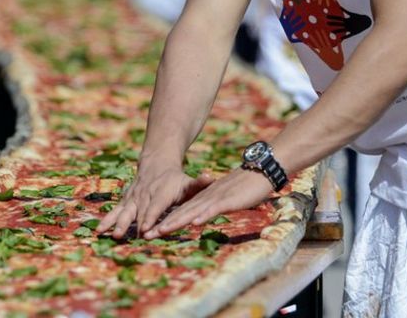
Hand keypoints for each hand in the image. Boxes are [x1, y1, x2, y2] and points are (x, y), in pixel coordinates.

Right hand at [98, 162, 212, 239]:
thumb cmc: (176, 178)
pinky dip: (107, 219)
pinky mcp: (126, 200)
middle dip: (132, 225)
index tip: (146, 230)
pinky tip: (99, 230)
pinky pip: (116, 210)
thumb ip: (199, 184)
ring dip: (117, 223)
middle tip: (127, 238)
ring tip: (112, 235)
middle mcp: (145, 194)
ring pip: (124, 211)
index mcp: (161, 192)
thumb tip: (210, 178)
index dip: (150, 217)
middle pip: (138, 211)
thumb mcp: (188, 181)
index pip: (155, 206)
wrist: (156, 163)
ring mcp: (133, 197)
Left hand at [144, 167, 273, 238]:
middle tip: (146, 235)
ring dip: (176, 221)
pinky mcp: (227, 200)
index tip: (152, 232)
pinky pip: (213, 209)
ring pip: (192, 211)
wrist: (259, 171)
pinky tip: (194, 223)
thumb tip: (203, 216)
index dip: (167, 222)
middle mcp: (206, 198)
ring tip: (160, 231)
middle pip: (182, 212)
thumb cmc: (246, 188)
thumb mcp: (225, 200)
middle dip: (164, 225)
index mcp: (205, 198)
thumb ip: (214, 207)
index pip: (182, 211)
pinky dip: (203, 216)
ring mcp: (216, 198)